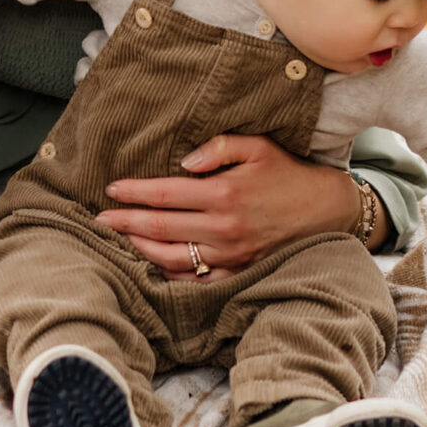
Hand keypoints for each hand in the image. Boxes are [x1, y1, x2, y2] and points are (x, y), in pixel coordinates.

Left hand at [96, 134, 367, 280]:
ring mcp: (231, 254)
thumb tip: (183, 163)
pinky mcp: (240, 271)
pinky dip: (172, 274)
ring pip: (173, 257)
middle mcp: (223, 227)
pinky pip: (198, 279)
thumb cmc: (288, 173)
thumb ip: (217, 147)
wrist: (327, 210)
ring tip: (120, 240)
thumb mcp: (257, 146)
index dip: (134, 192)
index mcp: (224, 193)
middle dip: (125, 223)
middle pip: (161, 228)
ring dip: (142, 249)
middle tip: (99, 220)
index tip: (111, 190)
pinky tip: (154, 265)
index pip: (165, 194)